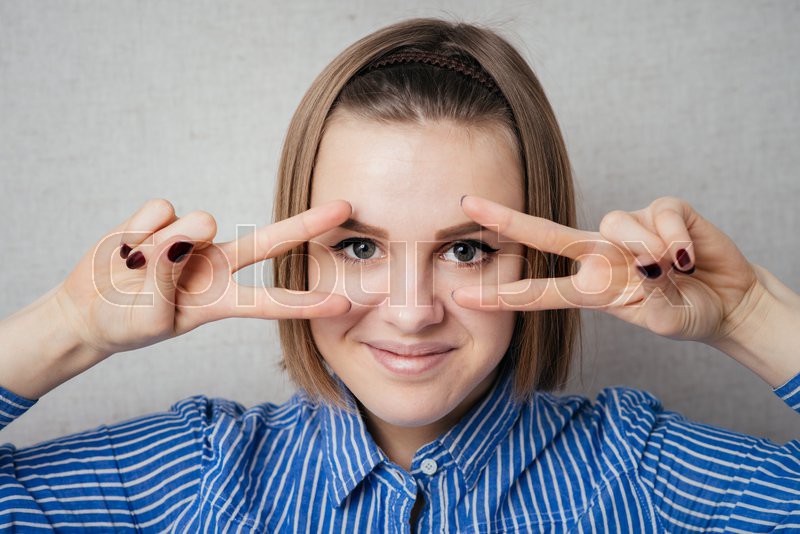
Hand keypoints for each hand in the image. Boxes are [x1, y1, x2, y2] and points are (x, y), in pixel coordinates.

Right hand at [54, 198, 352, 357]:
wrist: (86, 310)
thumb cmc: (125, 323)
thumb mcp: (151, 318)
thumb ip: (170, 274)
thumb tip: (193, 226)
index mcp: (220, 301)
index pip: (270, 303)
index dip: (305, 303)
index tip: (342, 304)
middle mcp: (215, 266)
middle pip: (269, 242)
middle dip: (307, 225)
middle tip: (346, 208)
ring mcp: (192, 240)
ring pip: (196, 222)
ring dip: (159, 245)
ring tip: (135, 268)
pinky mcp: (164, 219)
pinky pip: (160, 209)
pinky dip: (137, 229)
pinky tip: (127, 247)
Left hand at [452, 195, 761, 345]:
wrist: (730, 302)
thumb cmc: (687, 313)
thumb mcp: (665, 321)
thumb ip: (654, 303)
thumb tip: (646, 267)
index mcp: (591, 288)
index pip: (538, 291)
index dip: (502, 294)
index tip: (462, 292)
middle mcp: (600, 255)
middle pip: (545, 234)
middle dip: (506, 219)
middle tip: (467, 204)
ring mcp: (628, 230)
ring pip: (616, 224)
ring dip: (648, 251)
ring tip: (674, 271)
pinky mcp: (662, 210)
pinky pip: (660, 215)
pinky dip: (678, 239)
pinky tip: (691, 255)